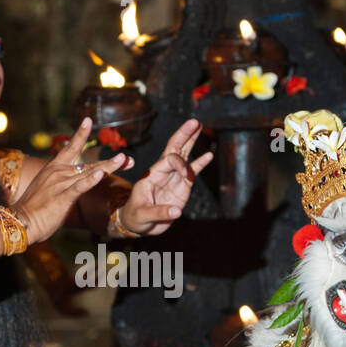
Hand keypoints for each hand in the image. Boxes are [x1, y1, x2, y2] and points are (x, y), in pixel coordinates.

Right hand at [14, 118, 129, 243]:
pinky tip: (101, 175)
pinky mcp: (62, 197)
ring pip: (89, 173)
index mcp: (54, 168)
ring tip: (123, 159)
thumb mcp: (47, 188)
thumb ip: (60, 182)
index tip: (88, 120)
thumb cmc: (33, 207)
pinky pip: (79, 187)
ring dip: (108, 167)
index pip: (71, 147)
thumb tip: (71, 180)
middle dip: (110, 162)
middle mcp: (59, 172)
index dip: (80, 133)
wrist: (20, 221)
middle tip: (127, 157)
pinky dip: (91, 181)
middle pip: (90, 164)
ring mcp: (61, 184)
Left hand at [120, 119, 213, 236]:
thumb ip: (159, 213)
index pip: (169, 159)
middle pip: (175, 148)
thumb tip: (177, 212)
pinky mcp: (182, 187)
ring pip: (184, 155)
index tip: (186, 176)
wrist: (138, 225)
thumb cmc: (135, 217)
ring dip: (191, 141)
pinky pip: (193, 172)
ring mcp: (174, 178)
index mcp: (152, 174)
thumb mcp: (143, 215)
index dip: (180, 164)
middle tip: (194, 121)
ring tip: (200, 125)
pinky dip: (200, 163)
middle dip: (184, 134)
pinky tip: (209, 155)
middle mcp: (164, 172)